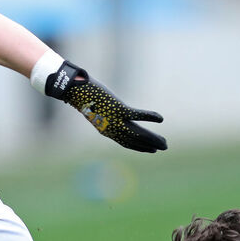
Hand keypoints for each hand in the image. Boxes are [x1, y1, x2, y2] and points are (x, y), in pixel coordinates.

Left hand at [44, 61, 166, 152]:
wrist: (74, 91)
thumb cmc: (83, 96)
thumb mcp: (94, 108)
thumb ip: (102, 112)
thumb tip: (106, 109)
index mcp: (106, 130)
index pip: (126, 142)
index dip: (139, 147)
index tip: (151, 150)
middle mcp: (111, 128)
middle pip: (134, 140)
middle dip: (150, 145)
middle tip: (163, 147)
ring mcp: (115, 120)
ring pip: (138, 133)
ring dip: (152, 138)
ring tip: (164, 142)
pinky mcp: (118, 109)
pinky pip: (137, 115)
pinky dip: (149, 117)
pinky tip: (160, 118)